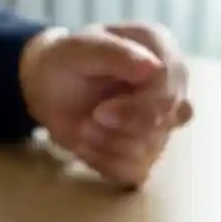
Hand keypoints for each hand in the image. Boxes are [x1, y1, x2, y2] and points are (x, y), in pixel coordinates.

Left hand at [19, 22, 192, 186]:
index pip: (170, 90)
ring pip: (150, 151)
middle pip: (164, 123)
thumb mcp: (79, 50)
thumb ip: (115, 54)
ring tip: (85, 129)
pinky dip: (106, 163)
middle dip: (119, 129)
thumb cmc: (64, 62)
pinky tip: (91, 146)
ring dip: (107, 145)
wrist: (49, 89)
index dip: (137, 109)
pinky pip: (137, 171)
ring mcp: (164, 120)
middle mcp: (171, 84)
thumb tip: (155, 68)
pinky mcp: (149, 149)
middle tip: (88, 121)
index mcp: (160, 49)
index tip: (100, 113)